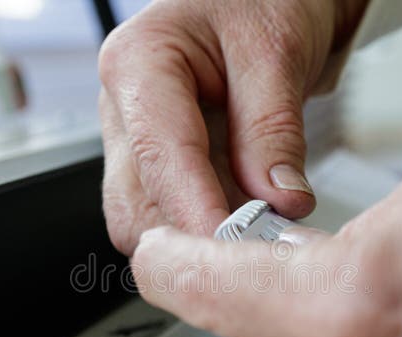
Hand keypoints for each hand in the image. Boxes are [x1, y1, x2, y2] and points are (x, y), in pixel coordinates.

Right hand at [98, 0, 366, 254]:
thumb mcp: (277, 53)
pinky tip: (246, 217)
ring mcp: (135, 140)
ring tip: (260, 229)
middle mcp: (124, 107)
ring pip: (146, 217)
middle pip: (134, 201)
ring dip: (200, 235)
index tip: (231, 247)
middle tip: (256, 246)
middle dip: (192, 232)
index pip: (159, 153)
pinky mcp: (154, 164)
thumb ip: (273, 129)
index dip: (195, 209)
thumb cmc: (261, 3)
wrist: (262, 1)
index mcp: (138, 62)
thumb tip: (278, 200)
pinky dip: (207, 225)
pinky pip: (169, 213)